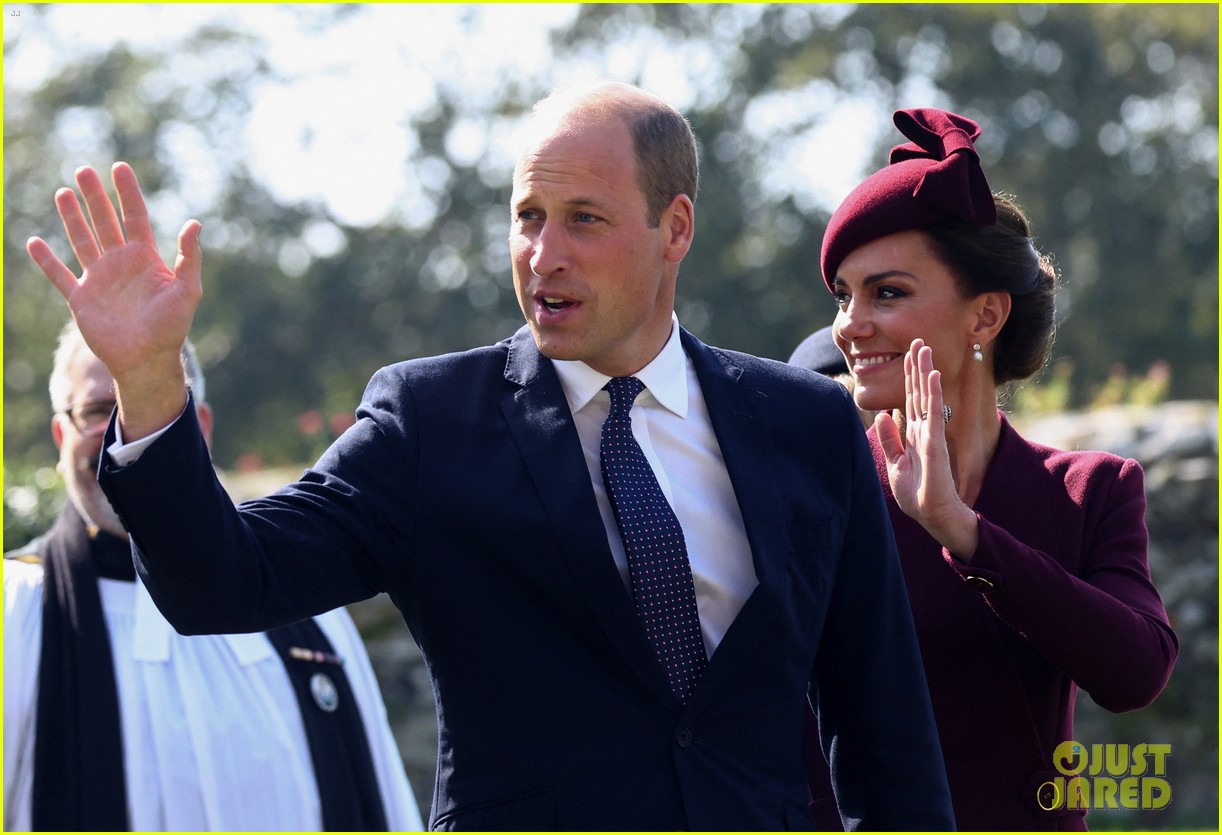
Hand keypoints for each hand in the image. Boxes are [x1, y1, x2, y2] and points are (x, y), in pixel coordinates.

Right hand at [27, 162, 202, 436]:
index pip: (135, 216)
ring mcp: (99, 279)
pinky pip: (59, 275)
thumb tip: (194, 224)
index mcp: (145, 258)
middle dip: (95, 196)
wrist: (147, 359)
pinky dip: (46, 260)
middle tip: (83, 170)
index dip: (128, 193)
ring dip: (72, 217)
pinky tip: (34, 241)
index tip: (120, 168)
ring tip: (63, 192)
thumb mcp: (188, 290)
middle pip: (105, 222)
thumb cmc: (172, 326)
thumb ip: (190, 257)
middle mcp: (120, 264)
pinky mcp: (81, 298)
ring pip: (82, 240)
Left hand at [874, 339, 977, 556]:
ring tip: (924, 348)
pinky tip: (932, 375)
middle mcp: (924, 429)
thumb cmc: (916, 494)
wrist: (931, 515)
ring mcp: (931, 434)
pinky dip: (933, 393)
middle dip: (917, 367)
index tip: (907, 355)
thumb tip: (882, 415)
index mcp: (914, 434)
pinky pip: (934, 413)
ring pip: (927, 396)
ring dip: (925, 372)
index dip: (909, 378)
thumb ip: (890, 439)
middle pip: (920, 392)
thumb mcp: (895, 463)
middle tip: (918, 340)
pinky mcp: (935, 442)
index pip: (911, 399)